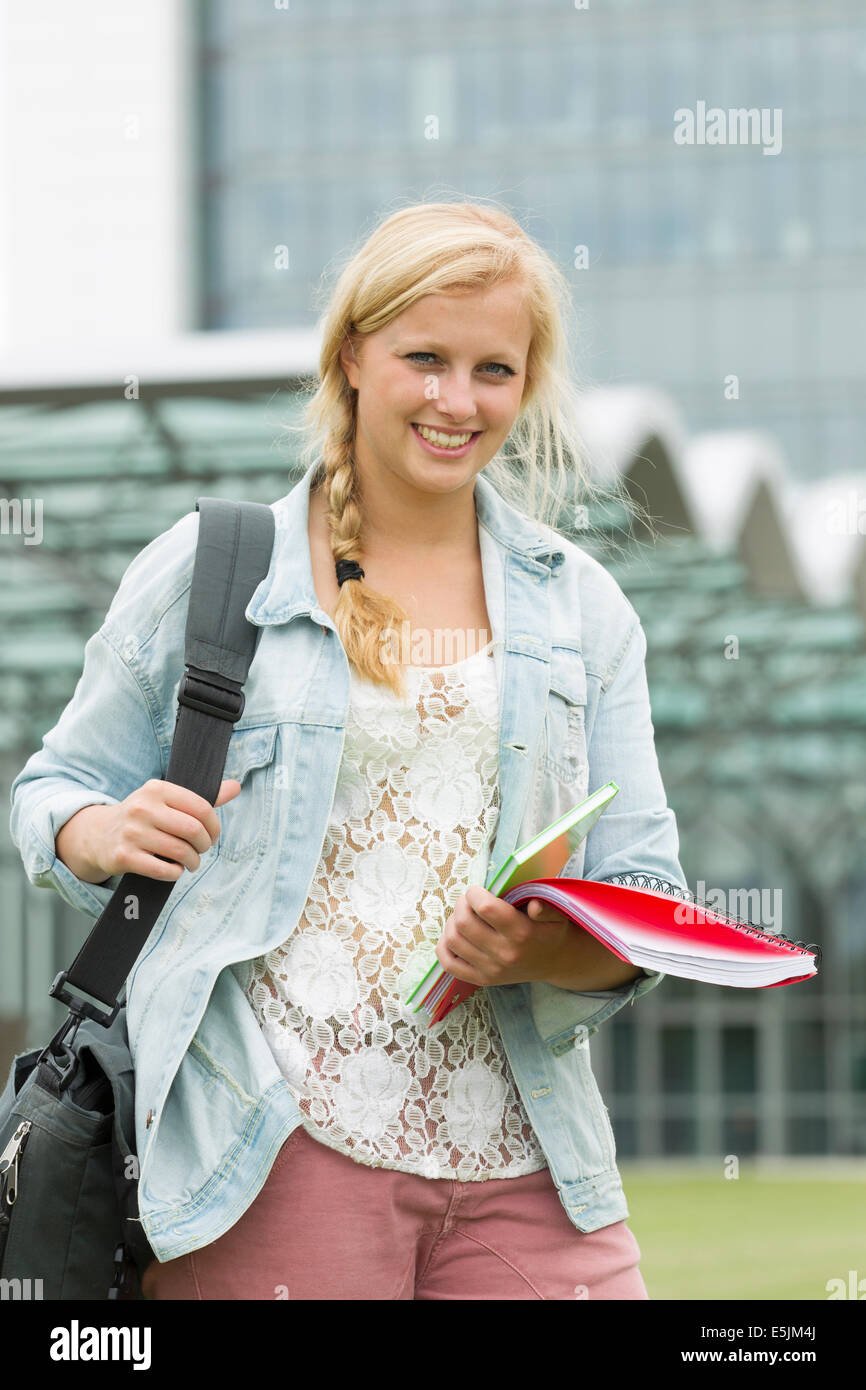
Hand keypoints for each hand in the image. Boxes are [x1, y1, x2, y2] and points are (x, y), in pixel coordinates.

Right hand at [66, 777, 241, 882]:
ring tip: (191, 862)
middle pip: (193, 830)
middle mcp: (142, 808)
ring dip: (192, 862)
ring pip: (180, 851)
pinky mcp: (123, 856)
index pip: (201, 808)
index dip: (214, 826)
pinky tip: (175, 870)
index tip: (213, 836)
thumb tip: (236, 787)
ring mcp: (131, 832)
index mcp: (156, 789)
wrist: (99, 835)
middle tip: (202, 850)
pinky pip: (164, 870)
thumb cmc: (144, 817)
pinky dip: (176, 873)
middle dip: (204, 845)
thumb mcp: (166, 800)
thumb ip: (201, 797)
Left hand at [435, 886, 573, 987]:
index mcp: (521, 933)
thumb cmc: (550, 931)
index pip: (486, 908)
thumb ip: (546, 907)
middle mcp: (504, 954)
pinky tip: (455, 934)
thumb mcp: (556, 914)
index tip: (478, 891)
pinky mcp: (482, 980)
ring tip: (463, 916)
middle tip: (468, 901)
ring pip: (453, 940)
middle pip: (464, 923)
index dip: (475, 894)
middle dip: (460, 905)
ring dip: (452, 922)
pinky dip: (444, 946)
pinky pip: (449, 964)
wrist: (555, 962)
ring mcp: (491, 970)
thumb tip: (534, 906)